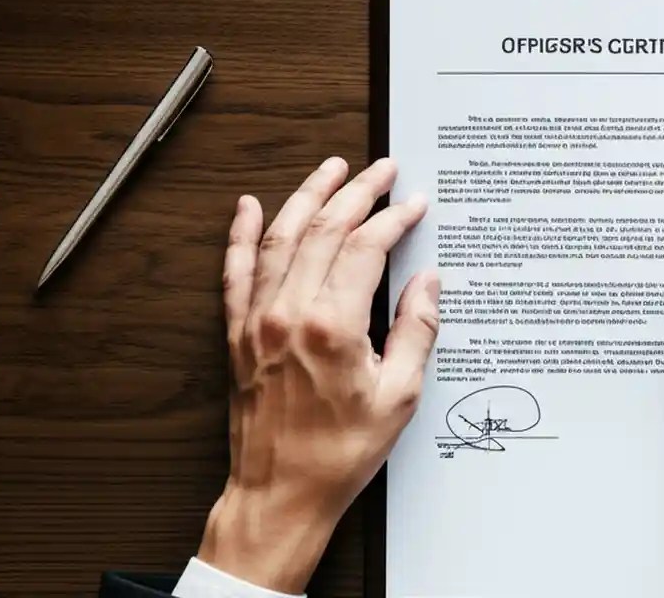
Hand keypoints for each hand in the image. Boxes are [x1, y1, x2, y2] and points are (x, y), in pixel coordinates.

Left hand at [195, 157, 438, 593]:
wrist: (280, 494)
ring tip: (331, 169)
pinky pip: (236, 271)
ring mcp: (258, 320)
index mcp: (332, 326)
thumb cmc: (339, 454)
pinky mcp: (237, 335)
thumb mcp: (399, 396)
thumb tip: (427, 283)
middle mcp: (289, 312)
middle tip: (382, 170)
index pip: (365, 248)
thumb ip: (416, 331)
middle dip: (357, 192)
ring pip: (281, 237)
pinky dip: (242, 235)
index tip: (414, 205)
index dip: (393, 219)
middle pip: (324, 229)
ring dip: (307, 196)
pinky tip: (249, 208)